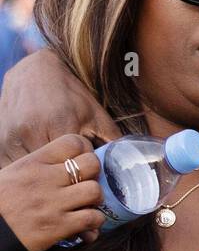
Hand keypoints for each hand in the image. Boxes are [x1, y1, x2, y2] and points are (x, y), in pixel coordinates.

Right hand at [0, 48, 120, 166]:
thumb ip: (112, 138)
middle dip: (65, 177)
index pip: (77, 164)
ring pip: (34, 173)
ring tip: (56, 173)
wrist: (32, 72)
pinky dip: (28, 173)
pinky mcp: (1, 142)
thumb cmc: (69, 93)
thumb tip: (132, 162)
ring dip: (45, 178)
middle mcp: (34, 130)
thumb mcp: (95, 112)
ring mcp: (14, 137)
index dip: (84, 170)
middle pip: (54, 172)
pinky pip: (15, 168)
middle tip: (73, 175)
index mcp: (60, 123)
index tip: (87, 168)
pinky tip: (39, 170)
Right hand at [0, 134, 105, 250]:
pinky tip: (86, 226)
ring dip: (96, 200)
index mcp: (32, 163)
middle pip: (91, 164)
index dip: (84, 150)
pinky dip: (95, 223)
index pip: (73, 142)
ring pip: (95, 191)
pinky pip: (92, 219)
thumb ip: (38, 166)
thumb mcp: (12, 175)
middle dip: (95, 174)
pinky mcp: (57, 227)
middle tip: (87, 183)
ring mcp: (52, 204)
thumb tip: (63, 164)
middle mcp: (44, 180)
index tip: (82, 162)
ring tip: (88, 205)